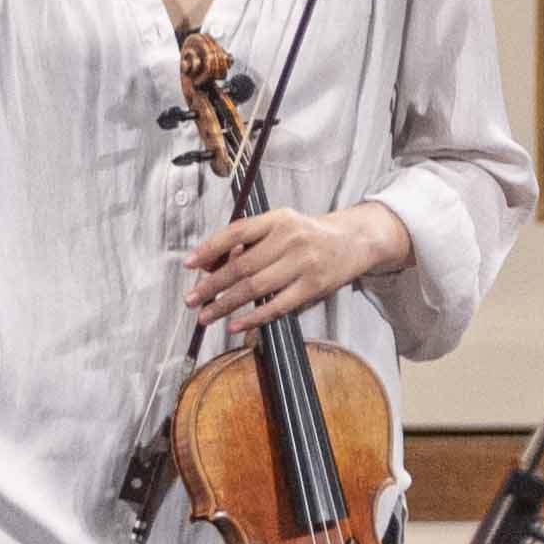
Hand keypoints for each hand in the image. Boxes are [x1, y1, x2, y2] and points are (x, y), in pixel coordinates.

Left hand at [183, 199, 411, 341]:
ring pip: (254, 287)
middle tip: (192, 299)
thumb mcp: (282, 226)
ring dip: (225, 304)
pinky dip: (252, 317)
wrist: (354, 240)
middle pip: (241, 265)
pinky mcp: (313, 287)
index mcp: (277, 219)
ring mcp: (303, 263)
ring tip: (206, 316)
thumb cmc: (310, 235)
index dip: (209, 248)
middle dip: (211, 285)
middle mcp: (289, 238)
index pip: (236, 232)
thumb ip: (250, 241)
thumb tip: (210, 263)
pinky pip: (276, 305)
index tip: (189, 264)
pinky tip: (235, 324)